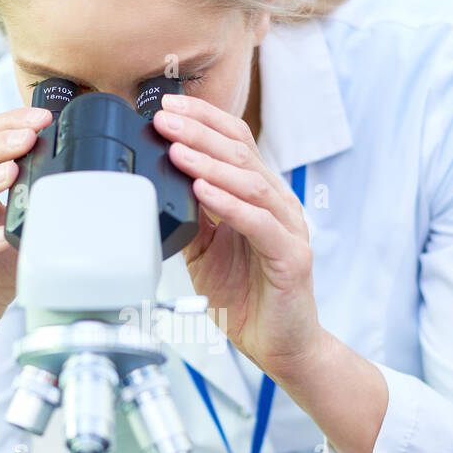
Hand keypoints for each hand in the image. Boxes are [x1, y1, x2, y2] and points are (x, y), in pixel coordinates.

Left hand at [152, 94, 323, 379]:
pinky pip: (260, 223)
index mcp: (260, 196)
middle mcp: (278, 204)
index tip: (168, 107)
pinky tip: (204, 191)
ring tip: (177, 150)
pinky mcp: (292, 256)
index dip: (204, 120)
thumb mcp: (206, 249)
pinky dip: (230, 204)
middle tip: (165, 119)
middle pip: (241, 154)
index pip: (236, 142)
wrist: (280, 345)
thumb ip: (192, 214)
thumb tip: (160, 181)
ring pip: (250, 182)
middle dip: (199, 132)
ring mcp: (289, 228)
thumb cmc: (246, 297)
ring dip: (210, 163)